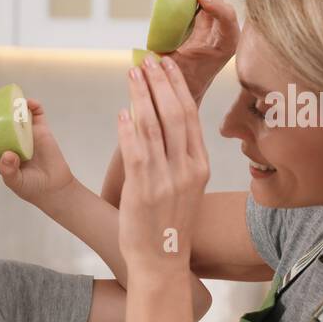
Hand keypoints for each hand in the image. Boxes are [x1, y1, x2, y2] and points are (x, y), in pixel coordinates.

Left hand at [0, 89, 74, 208]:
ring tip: (6, 93)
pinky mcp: (40, 130)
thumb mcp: (16, 182)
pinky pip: (35, 113)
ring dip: (9, 100)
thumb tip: (8, 154)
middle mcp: (8, 139)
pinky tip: (28, 103)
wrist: (54, 187)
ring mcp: (23, 132)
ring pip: (14, 112)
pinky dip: (32, 105)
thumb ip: (9, 171)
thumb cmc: (30, 187)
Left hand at [118, 55, 209, 274]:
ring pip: (154, 127)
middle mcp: (187, 169)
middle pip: (174, 113)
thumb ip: (177, 157)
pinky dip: (128, 129)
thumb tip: (159, 123)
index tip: (167, 65)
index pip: (190, 115)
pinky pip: (136, 151)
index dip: (177, 86)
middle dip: (160, 82)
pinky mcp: (144, 190)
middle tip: (147, 60)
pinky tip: (122, 112)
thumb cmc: (168, 224)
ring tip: (132, 74)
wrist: (162, 261)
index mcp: (200, 165)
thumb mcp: (184, 187)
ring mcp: (166, 179)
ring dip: (141, 96)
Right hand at [160, 0, 239, 104]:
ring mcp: (212, 19)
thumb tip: (149, 58)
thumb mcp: (175, 73)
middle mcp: (222, 27)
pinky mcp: (200, 15)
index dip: (217, 7)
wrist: (184, 88)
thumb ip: (170, 62)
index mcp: (226, 43)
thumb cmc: (181, 84)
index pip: (228, 18)